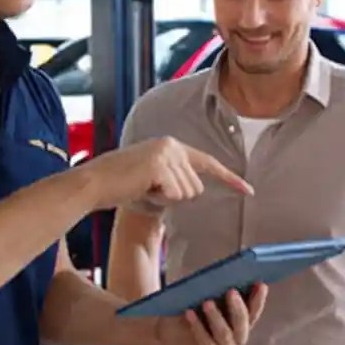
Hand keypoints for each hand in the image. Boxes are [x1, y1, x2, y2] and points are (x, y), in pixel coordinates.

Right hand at [80, 136, 253, 210]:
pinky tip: (141, 189)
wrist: (94, 183)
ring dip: (166, 199)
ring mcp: (166, 153)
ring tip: (143, 188)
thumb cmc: (121, 186)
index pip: (207, 163)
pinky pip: (175, 195)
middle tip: (148, 190)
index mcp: (172, 146)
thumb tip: (193, 192)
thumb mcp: (153, 181)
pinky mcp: (160, 164)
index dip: (230, 179)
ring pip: (188, 193)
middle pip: (197, 188)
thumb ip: (175, 182)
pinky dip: (159, 199)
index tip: (249, 191)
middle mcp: (172, 145)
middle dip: (175, 198)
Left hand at [153, 284, 268, 344]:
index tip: (260, 284)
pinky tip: (189, 313)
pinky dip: (198, 328)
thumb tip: (226, 275)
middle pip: (243, 322)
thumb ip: (220, 289)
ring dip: (216, 317)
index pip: (255, 309)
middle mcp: (240, 335)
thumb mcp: (208, 295)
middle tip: (231, 291)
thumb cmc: (196, 306)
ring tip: (206, 302)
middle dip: (238, 307)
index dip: (258, 298)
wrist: (174, 330)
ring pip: (225, 334)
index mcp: (244, 318)